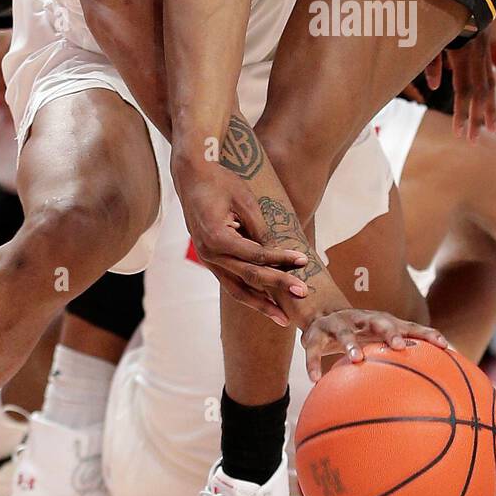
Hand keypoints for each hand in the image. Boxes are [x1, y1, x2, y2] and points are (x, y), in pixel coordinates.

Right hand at [174, 158, 312, 322]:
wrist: (191, 177)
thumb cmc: (220, 182)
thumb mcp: (245, 200)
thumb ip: (260, 229)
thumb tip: (279, 253)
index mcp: (217, 238)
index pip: (256, 255)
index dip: (281, 259)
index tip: (304, 260)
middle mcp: (209, 254)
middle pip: (249, 277)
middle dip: (278, 287)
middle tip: (303, 293)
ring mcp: (207, 260)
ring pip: (237, 289)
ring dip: (261, 304)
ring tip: (283, 319)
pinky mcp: (210, 260)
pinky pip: (231, 282)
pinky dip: (249, 294)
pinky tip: (266, 303)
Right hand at [301, 308, 449, 383]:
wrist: (321, 314)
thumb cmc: (361, 334)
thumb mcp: (379, 341)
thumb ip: (401, 359)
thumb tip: (435, 388)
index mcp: (382, 322)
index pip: (409, 326)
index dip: (426, 334)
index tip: (444, 345)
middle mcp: (362, 319)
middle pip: (380, 322)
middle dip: (390, 332)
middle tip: (399, 346)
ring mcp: (338, 324)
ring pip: (344, 333)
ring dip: (350, 345)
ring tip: (356, 360)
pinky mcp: (315, 333)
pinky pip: (312, 349)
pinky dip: (313, 363)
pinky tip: (316, 379)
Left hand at [424, 31, 495, 139]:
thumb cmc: (438, 15)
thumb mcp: (431, 37)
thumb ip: (432, 63)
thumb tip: (435, 88)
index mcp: (463, 52)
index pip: (463, 90)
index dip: (461, 112)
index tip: (458, 133)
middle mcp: (478, 54)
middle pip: (481, 93)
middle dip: (477, 119)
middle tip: (473, 141)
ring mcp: (485, 50)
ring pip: (491, 85)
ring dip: (490, 109)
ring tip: (491, 129)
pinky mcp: (487, 47)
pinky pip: (490, 75)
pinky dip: (490, 93)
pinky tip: (487, 105)